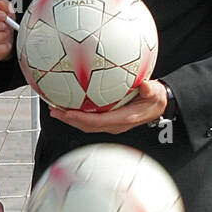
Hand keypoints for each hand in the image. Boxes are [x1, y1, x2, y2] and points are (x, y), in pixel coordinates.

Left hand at [49, 78, 169, 132]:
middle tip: (54, 111)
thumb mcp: (156, 92)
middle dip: (69, 120)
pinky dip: (77, 114)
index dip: (81, 119)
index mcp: (123, 119)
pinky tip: (68, 104)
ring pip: (86, 124)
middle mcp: (114, 124)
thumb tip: (145, 85)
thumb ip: (150, 89)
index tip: (68, 112)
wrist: (158, 105)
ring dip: (70, 118)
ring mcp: (110, 123)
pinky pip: (89, 119)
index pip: (98, 121)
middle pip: (87, 126)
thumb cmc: (155, 98)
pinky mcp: (108, 119)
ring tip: (55, 110)